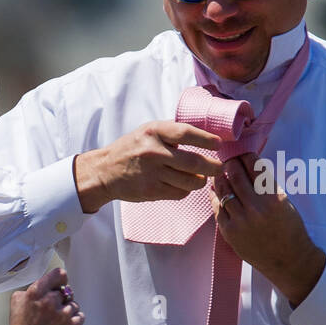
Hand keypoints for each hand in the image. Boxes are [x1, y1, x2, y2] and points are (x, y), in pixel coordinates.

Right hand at [0, 266, 83, 324]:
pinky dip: (74, 320)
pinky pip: (80, 316)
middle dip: (61, 299)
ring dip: (68, 311)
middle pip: (66, 291)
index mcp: (36, 292)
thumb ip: (31, 289)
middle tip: (53, 308)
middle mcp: (50, 301)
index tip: (61, 281)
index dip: (60, 278)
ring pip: (74, 304)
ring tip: (56, 320)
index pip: (57, 274)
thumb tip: (44, 284)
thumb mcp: (17, 301)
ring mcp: (62, 314)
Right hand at [74, 122, 222, 213]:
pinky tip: (183, 184)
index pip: (187, 133)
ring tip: (202, 178)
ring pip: (190, 181)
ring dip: (201, 181)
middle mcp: (153, 152)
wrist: (105, 171)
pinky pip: (179, 193)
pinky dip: (186, 190)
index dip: (207, 140)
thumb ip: (172, 132)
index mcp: (154, 131)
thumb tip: (206, 133)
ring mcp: (152, 173)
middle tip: (220, 167)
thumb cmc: (132, 148)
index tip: (219, 145)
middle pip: (194, 162)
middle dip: (213, 167)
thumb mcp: (148, 131)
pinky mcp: (151, 191)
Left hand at [212, 153, 325, 306]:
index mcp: (274, 198)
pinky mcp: (229, 231)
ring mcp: (241, 220)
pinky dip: (216, 196)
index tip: (242, 152)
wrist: (288, 260)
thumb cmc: (290, 229)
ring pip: (224, 190)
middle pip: (236, 176)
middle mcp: (256, 208)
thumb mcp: (285, 202)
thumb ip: (267, 186)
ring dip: (220, 178)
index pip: (255, 168)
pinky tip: (216, 190)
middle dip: (230, 163)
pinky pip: (217, 208)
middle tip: (227, 158)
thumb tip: (248, 166)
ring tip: (220, 172)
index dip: (246, 156)